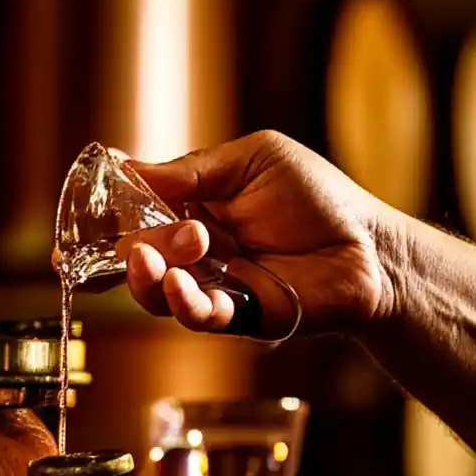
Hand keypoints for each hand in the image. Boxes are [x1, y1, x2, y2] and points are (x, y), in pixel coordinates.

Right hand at [119, 131, 397, 335]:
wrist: (369, 248)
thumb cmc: (319, 197)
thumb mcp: (254, 159)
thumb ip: (193, 169)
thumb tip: (128, 168)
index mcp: (197, 205)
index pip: (140, 212)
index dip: (119, 217)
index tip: (106, 216)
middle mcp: (197, 249)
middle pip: (139, 255)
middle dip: (147, 244)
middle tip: (183, 236)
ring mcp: (213, 284)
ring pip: (156, 292)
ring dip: (147, 277)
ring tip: (153, 262)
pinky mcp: (235, 317)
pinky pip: (195, 316)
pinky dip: (181, 303)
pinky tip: (181, 287)